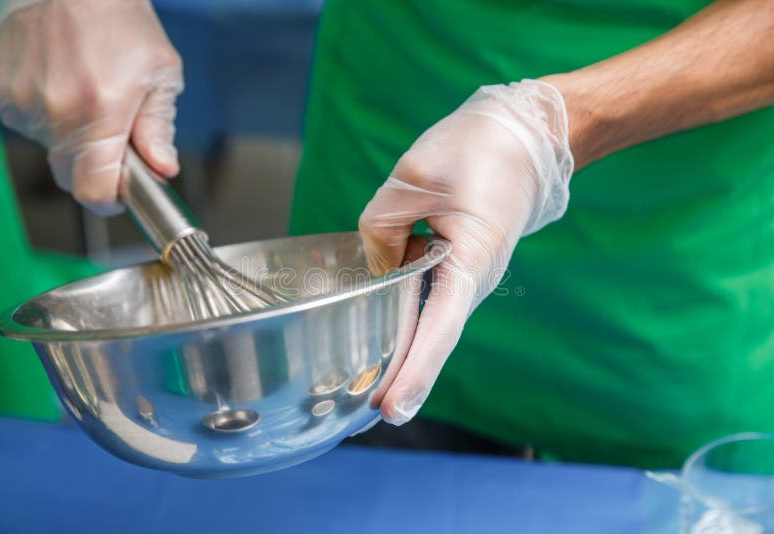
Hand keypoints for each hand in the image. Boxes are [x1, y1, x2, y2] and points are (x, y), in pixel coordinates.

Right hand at [0, 0, 182, 213]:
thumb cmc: (119, 20)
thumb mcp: (160, 73)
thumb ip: (160, 128)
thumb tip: (163, 168)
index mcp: (102, 109)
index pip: (94, 189)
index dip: (109, 201)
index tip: (121, 193)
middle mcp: (58, 110)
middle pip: (70, 177)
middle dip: (95, 168)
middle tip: (114, 137)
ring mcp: (24, 101)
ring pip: (50, 151)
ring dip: (71, 138)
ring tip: (88, 95)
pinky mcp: (1, 93)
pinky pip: (29, 127)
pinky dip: (48, 118)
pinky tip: (62, 84)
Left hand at [360, 79, 573, 424]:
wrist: (525, 136)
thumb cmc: (478, 150)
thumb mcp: (414, 177)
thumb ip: (382, 227)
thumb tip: (375, 267)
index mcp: (471, 259)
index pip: (439, 326)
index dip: (414, 370)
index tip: (391, 409)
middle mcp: (470, 280)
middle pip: (430, 337)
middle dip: (399, 375)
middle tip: (357, 417)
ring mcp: (464, 276)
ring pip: (424, 320)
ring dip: (397, 350)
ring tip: (359, 384)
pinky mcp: (454, 266)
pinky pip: (423, 297)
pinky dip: (399, 317)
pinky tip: (375, 332)